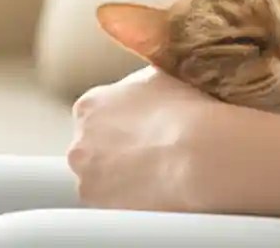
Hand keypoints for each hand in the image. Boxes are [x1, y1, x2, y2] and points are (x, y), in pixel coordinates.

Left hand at [67, 68, 220, 210]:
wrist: (199, 152)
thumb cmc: (186, 110)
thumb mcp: (160, 76)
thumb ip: (139, 85)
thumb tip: (143, 89)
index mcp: (90, 105)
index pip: (97, 117)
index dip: (123, 123)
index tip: (143, 130)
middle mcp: (80, 141)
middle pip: (94, 148)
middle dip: (117, 150)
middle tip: (151, 152)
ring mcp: (86, 175)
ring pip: (100, 177)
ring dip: (120, 176)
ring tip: (156, 173)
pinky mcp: (100, 204)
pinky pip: (112, 202)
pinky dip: (128, 199)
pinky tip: (153, 191)